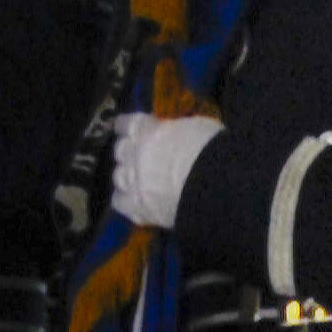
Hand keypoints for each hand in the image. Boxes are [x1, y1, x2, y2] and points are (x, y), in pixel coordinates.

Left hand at [111, 107, 224, 230]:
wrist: (213, 182)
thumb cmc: (210, 148)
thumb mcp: (193, 127)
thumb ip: (175, 131)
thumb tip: (173, 135)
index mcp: (146, 129)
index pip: (125, 124)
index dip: (127, 128)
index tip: (131, 130)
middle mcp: (133, 153)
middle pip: (119, 151)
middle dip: (128, 153)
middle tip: (141, 158)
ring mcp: (132, 181)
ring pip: (118, 177)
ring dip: (126, 177)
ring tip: (138, 182)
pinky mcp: (136, 206)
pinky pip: (119, 202)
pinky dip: (125, 201)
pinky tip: (135, 202)